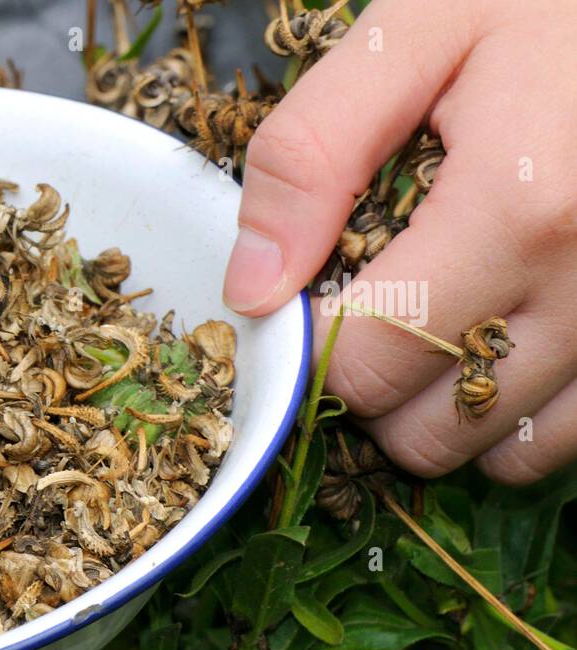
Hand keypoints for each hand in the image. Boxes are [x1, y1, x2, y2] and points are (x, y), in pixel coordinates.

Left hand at [223, 0, 576, 484]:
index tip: (312, 298)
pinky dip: (519, 416)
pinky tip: (499, 336)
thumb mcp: (414, 33)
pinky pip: (566, 442)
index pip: (365, 364)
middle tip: (373, 306)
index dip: (312, 347)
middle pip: (427, 430)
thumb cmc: (545, 3)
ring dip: (446, 413)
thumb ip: (313, 156)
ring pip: (505, 457)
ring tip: (440, 318)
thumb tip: (251, 291)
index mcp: (521, 210)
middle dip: (373, 388)